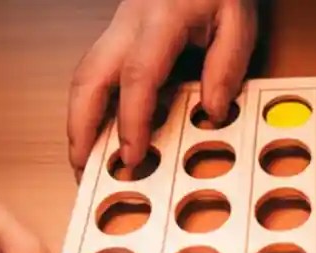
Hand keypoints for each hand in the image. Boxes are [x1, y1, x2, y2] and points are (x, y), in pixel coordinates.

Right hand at [67, 0, 256, 174]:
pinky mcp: (116, 38)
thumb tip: (211, 112)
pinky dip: (90, 109)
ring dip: (78, 121)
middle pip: (87, 77)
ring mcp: (116, 30)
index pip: (137, 74)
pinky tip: (98, 136)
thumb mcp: (237, 19)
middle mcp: (127, 25)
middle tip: (83, 169)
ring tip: (85, 161)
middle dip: (80, 127)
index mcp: (160, 19)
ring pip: (83, 77)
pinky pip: (95, 75)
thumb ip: (227, 64)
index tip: (131, 156)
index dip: (131, 120)